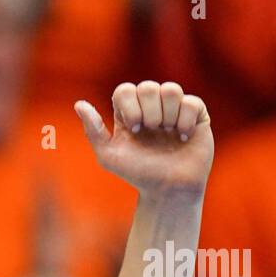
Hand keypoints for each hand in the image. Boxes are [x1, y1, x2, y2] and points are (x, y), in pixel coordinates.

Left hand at [75, 81, 212, 199]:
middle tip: (152, 132)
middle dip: (149, 112)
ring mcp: (174, 109)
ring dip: (167, 114)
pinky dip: (185, 120)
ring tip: (167, 133)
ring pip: (171, 89)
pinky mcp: (196, 114)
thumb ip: (93, 130)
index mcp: (129, 112)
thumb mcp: (108, 156)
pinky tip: (183, 137)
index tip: (134, 129)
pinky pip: (191, 102)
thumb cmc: (137, 174)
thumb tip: (78, 104)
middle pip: (148, 86)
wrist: (168, 189)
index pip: (124, 90)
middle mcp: (151, 107)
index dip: (129, 106)